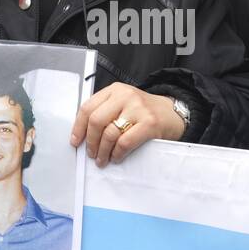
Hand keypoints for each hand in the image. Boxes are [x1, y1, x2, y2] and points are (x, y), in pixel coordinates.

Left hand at [70, 83, 185, 166]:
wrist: (172, 113)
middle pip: (96, 120)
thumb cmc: (144, 111)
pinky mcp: (149, 123)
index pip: (88, 107)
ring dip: (102, 151)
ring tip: (102, 159)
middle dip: (90, 141)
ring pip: (109, 133)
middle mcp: (125, 96)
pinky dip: (117, 153)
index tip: (75, 141)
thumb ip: (105, 112)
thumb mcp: (123, 103)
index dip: (78, 127)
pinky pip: (124, 142)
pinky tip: (116, 157)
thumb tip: (83, 134)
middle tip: (91, 153)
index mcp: (114, 90)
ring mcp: (138, 109)